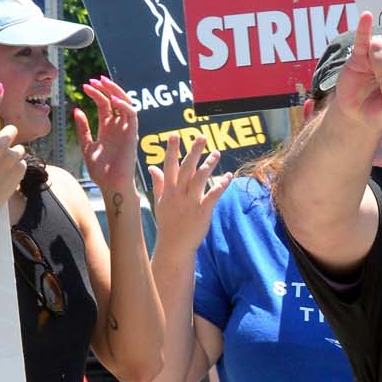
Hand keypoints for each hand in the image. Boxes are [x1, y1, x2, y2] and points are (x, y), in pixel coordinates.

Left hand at [73, 78, 139, 200]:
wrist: (110, 184)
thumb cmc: (100, 170)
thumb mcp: (87, 145)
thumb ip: (83, 129)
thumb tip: (77, 110)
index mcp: (108, 128)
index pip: (105, 104)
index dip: (96, 93)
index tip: (85, 86)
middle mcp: (118, 126)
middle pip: (116, 100)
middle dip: (106, 88)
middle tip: (95, 79)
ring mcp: (126, 129)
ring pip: (126, 103)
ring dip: (116, 91)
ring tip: (104, 83)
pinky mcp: (132, 134)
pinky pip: (132, 115)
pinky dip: (124, 105)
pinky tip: (113, 100)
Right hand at [149, 132, 229, 252]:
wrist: (174, 246)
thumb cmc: (167, 223)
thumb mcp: (160, 202)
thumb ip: (159, 183)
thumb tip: (152, 167)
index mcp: (168, 191)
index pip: (169, 166)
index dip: (172, 150)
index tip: (175, 135)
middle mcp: (178, 194)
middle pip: (186, 169)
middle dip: (193, 152)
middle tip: (201, 137)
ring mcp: (190, 203)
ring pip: (199, 179)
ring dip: (208, 165)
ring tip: (217, 153)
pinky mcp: (202, 212)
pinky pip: (213, 195)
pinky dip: (221, 185)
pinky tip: (228, 176)